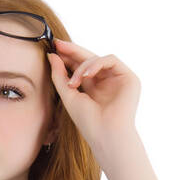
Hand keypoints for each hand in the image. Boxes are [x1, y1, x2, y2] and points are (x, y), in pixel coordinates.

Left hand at [47, 37, 140, 159]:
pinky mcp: (129, 77)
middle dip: (73, 51)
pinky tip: (86, 76)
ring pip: (98, 58)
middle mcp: (106, 81)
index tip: (53, 49)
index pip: (80, 66)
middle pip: (89, 59)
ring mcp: (118, 78)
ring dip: (82, 66)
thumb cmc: (87, 121)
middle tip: (58, 45)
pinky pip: (110, 60)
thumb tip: (52, 55)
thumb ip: (59, 76)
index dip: (68, 56)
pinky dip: (96, 64)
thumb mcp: (68, 95)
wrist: (105, 134)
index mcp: (93, 87)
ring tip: (73, 82)